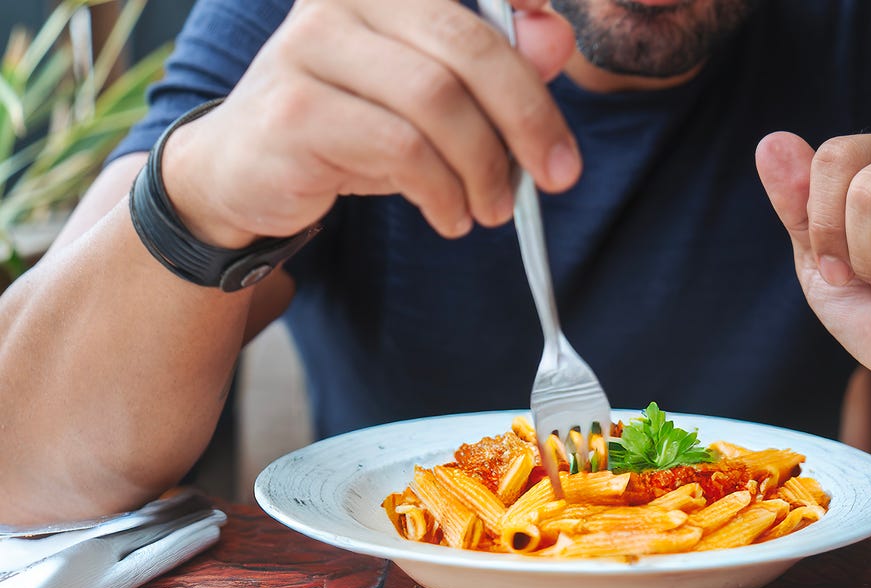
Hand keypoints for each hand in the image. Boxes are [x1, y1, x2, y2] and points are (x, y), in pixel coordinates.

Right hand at [161, 0, 579, 246]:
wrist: (243, 172)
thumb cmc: (351, 126)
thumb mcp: (429, 92)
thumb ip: (494, 62)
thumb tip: (555, 37)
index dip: (520, 2)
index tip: (550, 32)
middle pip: (470, 46)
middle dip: (529, 117)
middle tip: (558, 174)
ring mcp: (312, 48)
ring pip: (438, 101)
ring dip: (484, 167)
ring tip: (492, 208)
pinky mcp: (296, 111)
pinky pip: (402, 149)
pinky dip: (443, 191)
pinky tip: (449, 215)